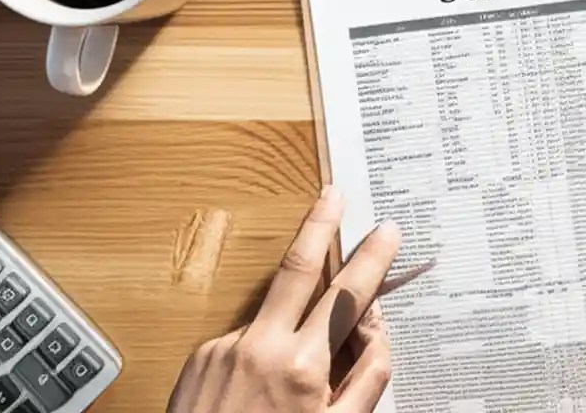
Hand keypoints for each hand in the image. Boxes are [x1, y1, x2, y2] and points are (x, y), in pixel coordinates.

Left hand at [168, 187, 397, 412]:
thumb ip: (366, 378)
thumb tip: (375, 331)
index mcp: (302, 366)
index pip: (347, 295)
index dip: (371, 260)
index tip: (385, 233)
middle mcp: (261, 347)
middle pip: (297, 268)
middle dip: (319, 225)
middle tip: (334, 194)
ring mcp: (225, 348)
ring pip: (272, 314)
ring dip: (290, 322)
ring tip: (287, 378)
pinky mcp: (200, 358)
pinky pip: (244, 342)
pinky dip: (260, 355)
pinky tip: (257, 392)